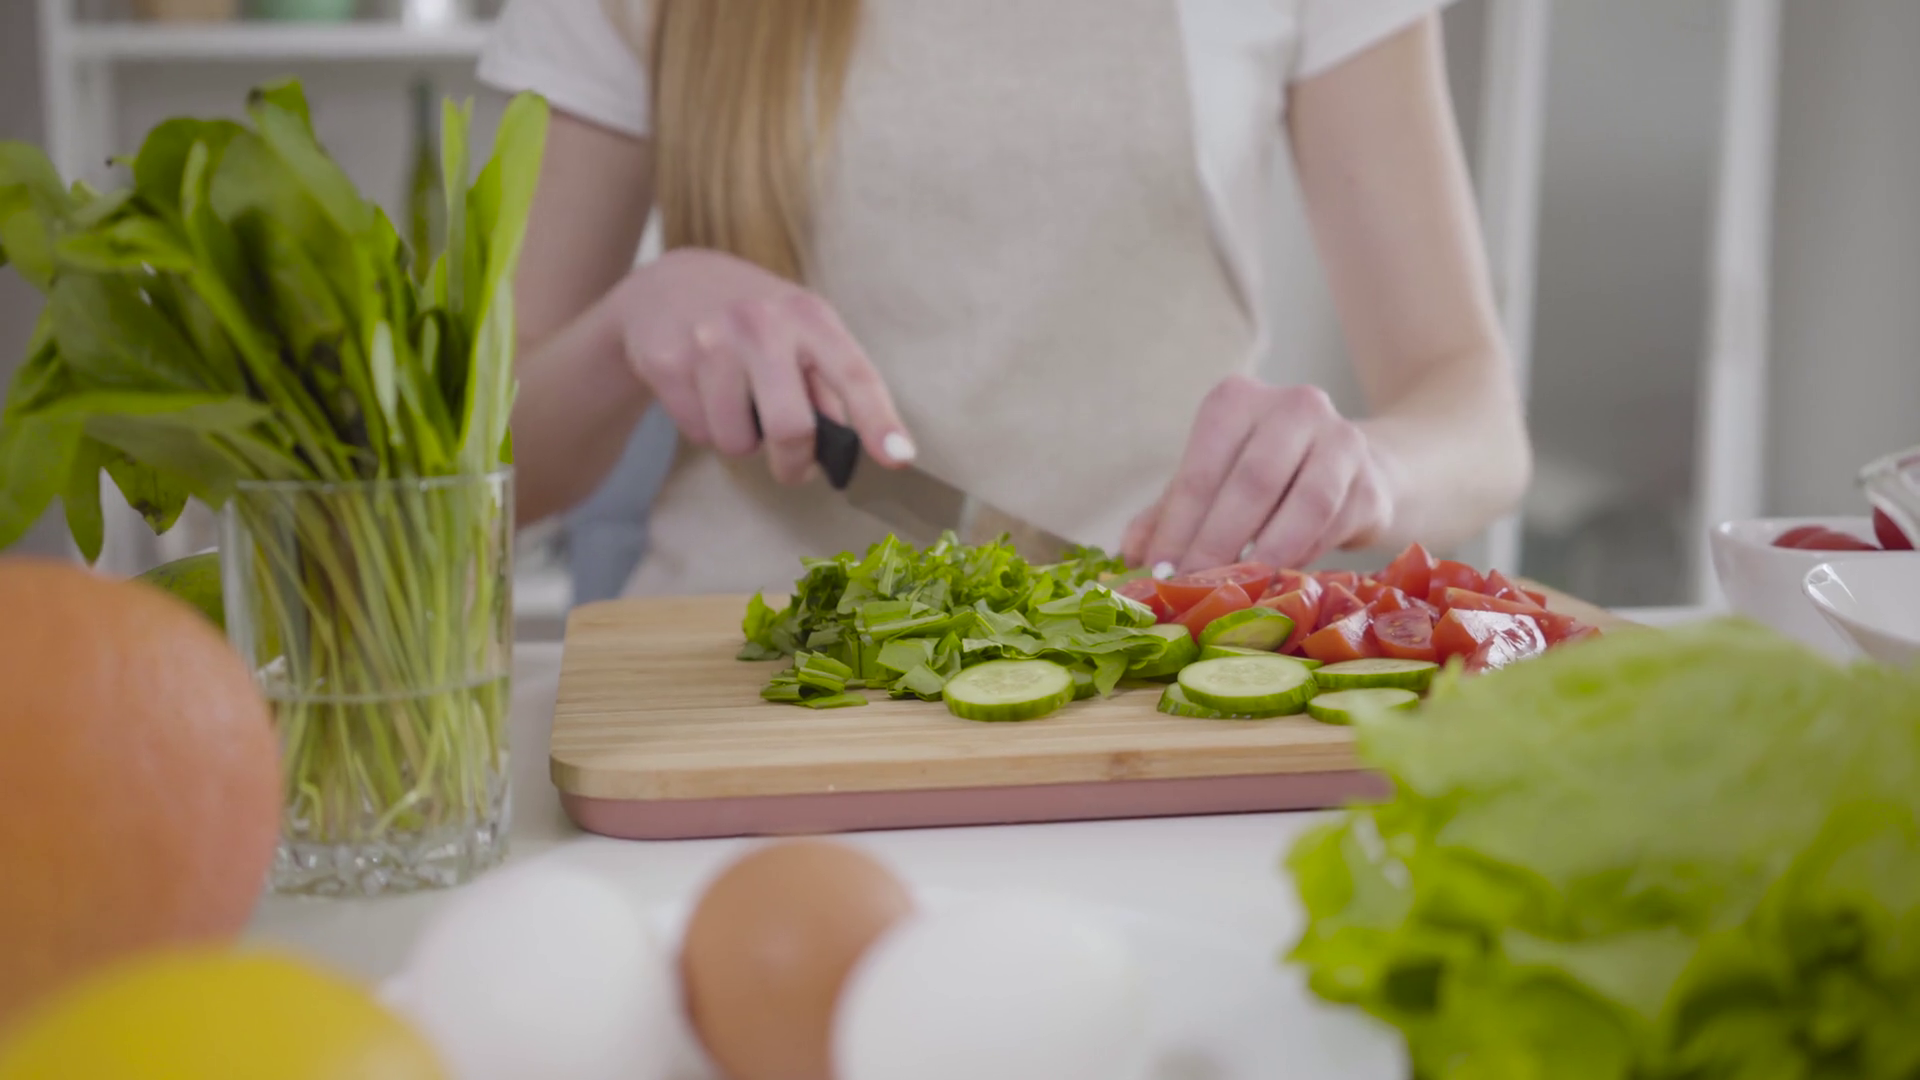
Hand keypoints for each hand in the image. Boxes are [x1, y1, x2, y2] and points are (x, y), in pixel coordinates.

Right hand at [612, 247, 914, 482]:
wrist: (665, 285)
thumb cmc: (751, 319)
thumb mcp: (799, 330)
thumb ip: (829, 385)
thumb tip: (855, 445)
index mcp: (808, 316)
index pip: (854, 374)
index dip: (879, 420)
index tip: (899, 459)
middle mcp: (761, 322)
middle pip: (790, 427)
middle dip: (794, 465)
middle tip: (793, 469)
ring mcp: (710, 341)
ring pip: (737, 442)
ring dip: (741, 440)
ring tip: (736, 403)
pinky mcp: (667, 362)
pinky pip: (699, 433)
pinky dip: (706, 427)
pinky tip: (702, 391)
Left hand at [1122, 376, 1392, 572]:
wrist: (1351, 468)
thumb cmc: (1262, 478)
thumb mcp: (1209, 485)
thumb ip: (1168, 514)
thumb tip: (1133, 553)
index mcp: (1238, 400)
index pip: (1202, 467)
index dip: (1179, 525)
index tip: (1160, 572)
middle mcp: (1294, 406)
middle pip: (1252, 481)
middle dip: (1218, 543)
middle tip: (1194, 589)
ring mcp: (1342, 440)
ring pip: (1306, 503)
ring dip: (1267, 554)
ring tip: (1239, 590)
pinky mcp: (1372, 482)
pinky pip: (1335, 526)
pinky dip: (1304, 555)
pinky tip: (1280, 579)